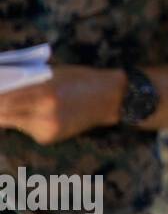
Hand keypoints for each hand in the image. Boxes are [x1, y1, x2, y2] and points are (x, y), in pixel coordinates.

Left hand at [0, 65, 123, 144]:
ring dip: (9, 114)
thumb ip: (26, 83)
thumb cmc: (80, 80)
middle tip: (0, 99)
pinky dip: (25, 121)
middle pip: (2, 115)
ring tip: (12, 106)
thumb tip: (1, 89)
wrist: (111, 98)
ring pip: (13, 122)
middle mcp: (44, 114)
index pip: (3, 100)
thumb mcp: (52, 75)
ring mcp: (47, 128)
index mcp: (44, 93)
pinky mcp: (48, 138)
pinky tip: (36, 113)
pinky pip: (26, 129)